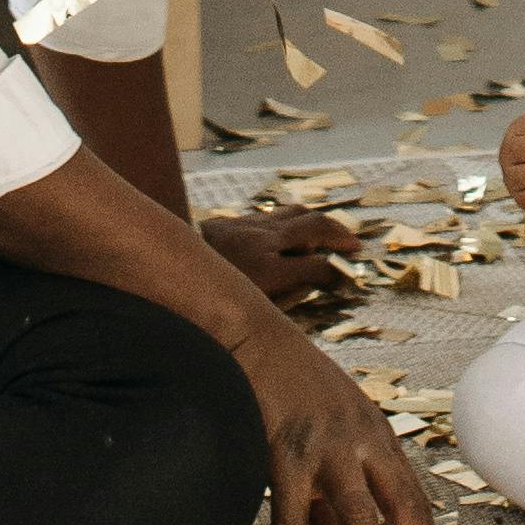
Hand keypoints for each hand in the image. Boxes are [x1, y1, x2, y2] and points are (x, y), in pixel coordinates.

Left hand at [200, 203, 359, 320]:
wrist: (168, 275)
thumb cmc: (211, 306)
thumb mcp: (253, 311)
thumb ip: (288, 297)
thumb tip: (317, 281)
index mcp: (266, 270)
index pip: (317, 267)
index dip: (337, 276)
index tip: (348, 283)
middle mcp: (263, 241)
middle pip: (315, 227)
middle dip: (340, 235)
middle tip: (356, 246)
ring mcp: (251, 225)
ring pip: (298, 212)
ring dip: (321, 222)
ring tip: (337, 233)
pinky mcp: (240, 219)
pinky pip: (277, 214)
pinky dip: (295, 221)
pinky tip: (301, 231)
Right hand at [233, 315, 448, 524]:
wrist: (251, 336)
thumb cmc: (290, 386)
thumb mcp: (328, 433)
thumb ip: (334, 494)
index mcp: (377, 435)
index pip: (412, 499)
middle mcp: (362, 439)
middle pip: (401, 506)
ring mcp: (327, 445)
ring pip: (358, 516)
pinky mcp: (286, 452)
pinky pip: (289, 520)